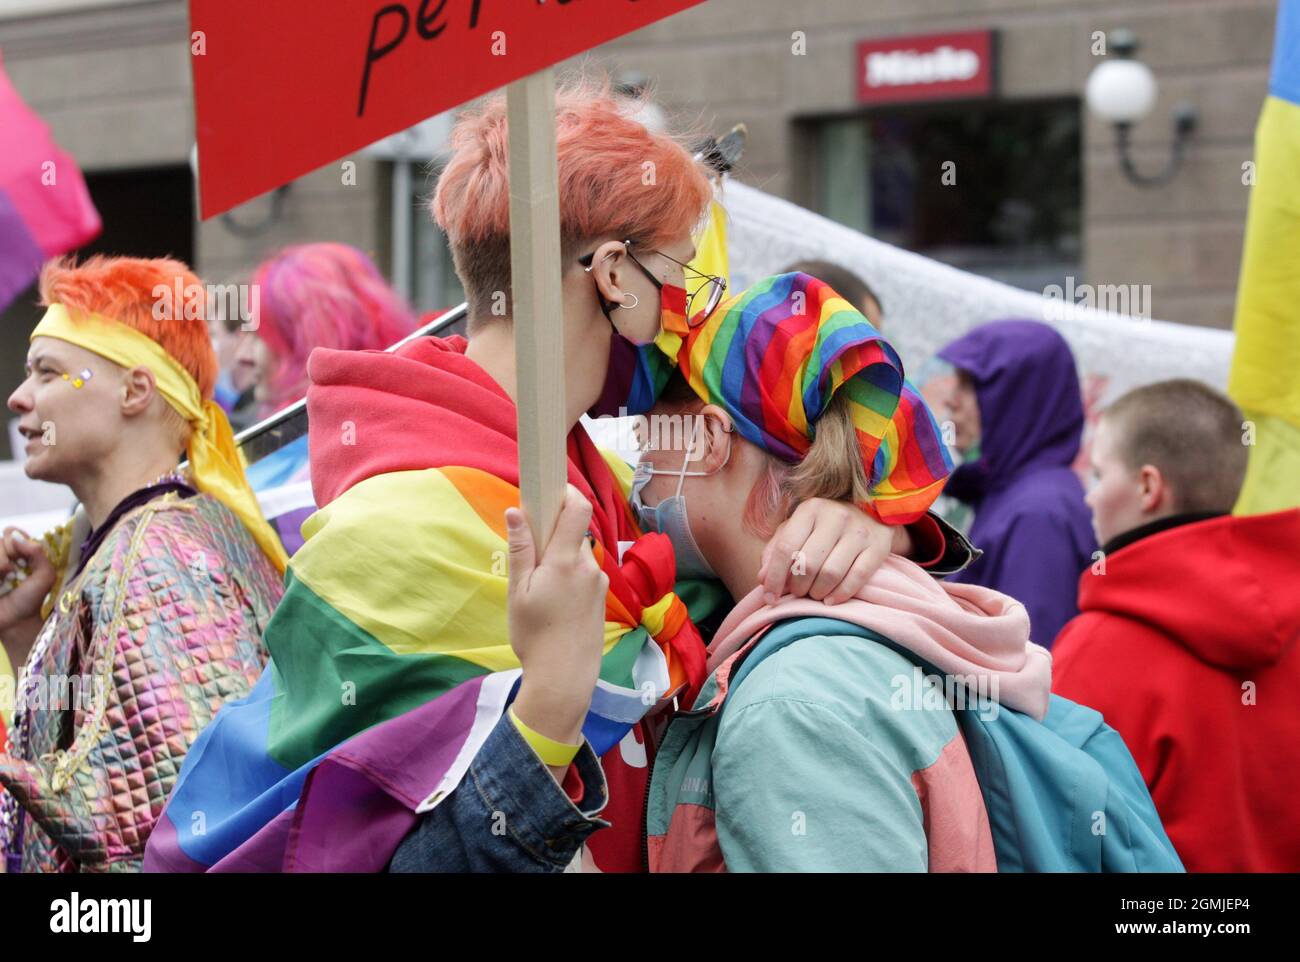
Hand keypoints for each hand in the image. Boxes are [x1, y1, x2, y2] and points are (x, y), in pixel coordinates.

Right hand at [0, 527, 54, 634]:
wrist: (14, 623)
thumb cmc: (31, 601)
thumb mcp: (45, 576)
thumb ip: (37, 552)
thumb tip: (16, 535)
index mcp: (19, 554)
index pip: (11, 532)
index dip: (15, 539)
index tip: (22, 554)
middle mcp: (2, 558)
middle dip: (8, 554)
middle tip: (13, 572)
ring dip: (0, 563)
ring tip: (5, 579)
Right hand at [507, 485, 608, 748]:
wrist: (564, 678)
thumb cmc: (535, 636)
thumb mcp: (518, 592)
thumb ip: (521, 549)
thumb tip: (515, 511)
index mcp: (567, 560)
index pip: (577, 508)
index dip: (565, 493)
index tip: (548, 492)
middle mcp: (589, 566)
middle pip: (573, 533)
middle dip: (552, 537)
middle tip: (529, 561)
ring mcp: (599, 582)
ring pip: (577, 555)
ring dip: (559, 560)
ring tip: (539, 591)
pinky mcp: (602, 597)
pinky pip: (584, 573)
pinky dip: (569, 577)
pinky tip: (554, 604)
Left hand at [757, 499, 910, 605]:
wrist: (871, 514)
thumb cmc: (824, 526)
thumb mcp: (796, 529)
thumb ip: (775, 550)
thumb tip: (763, 578)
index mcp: (810, 509)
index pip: (785, 547)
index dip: (775, 577)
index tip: (770, 597)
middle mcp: (835, 516)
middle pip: (808, 563)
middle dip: (798, 586)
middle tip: (798, 593)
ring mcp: (859, 531)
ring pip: (832, 573)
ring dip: (818, 592)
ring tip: (814, 594)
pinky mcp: (878, 546)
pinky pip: (857, 577)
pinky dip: (841, 594)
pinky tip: (831, 601)